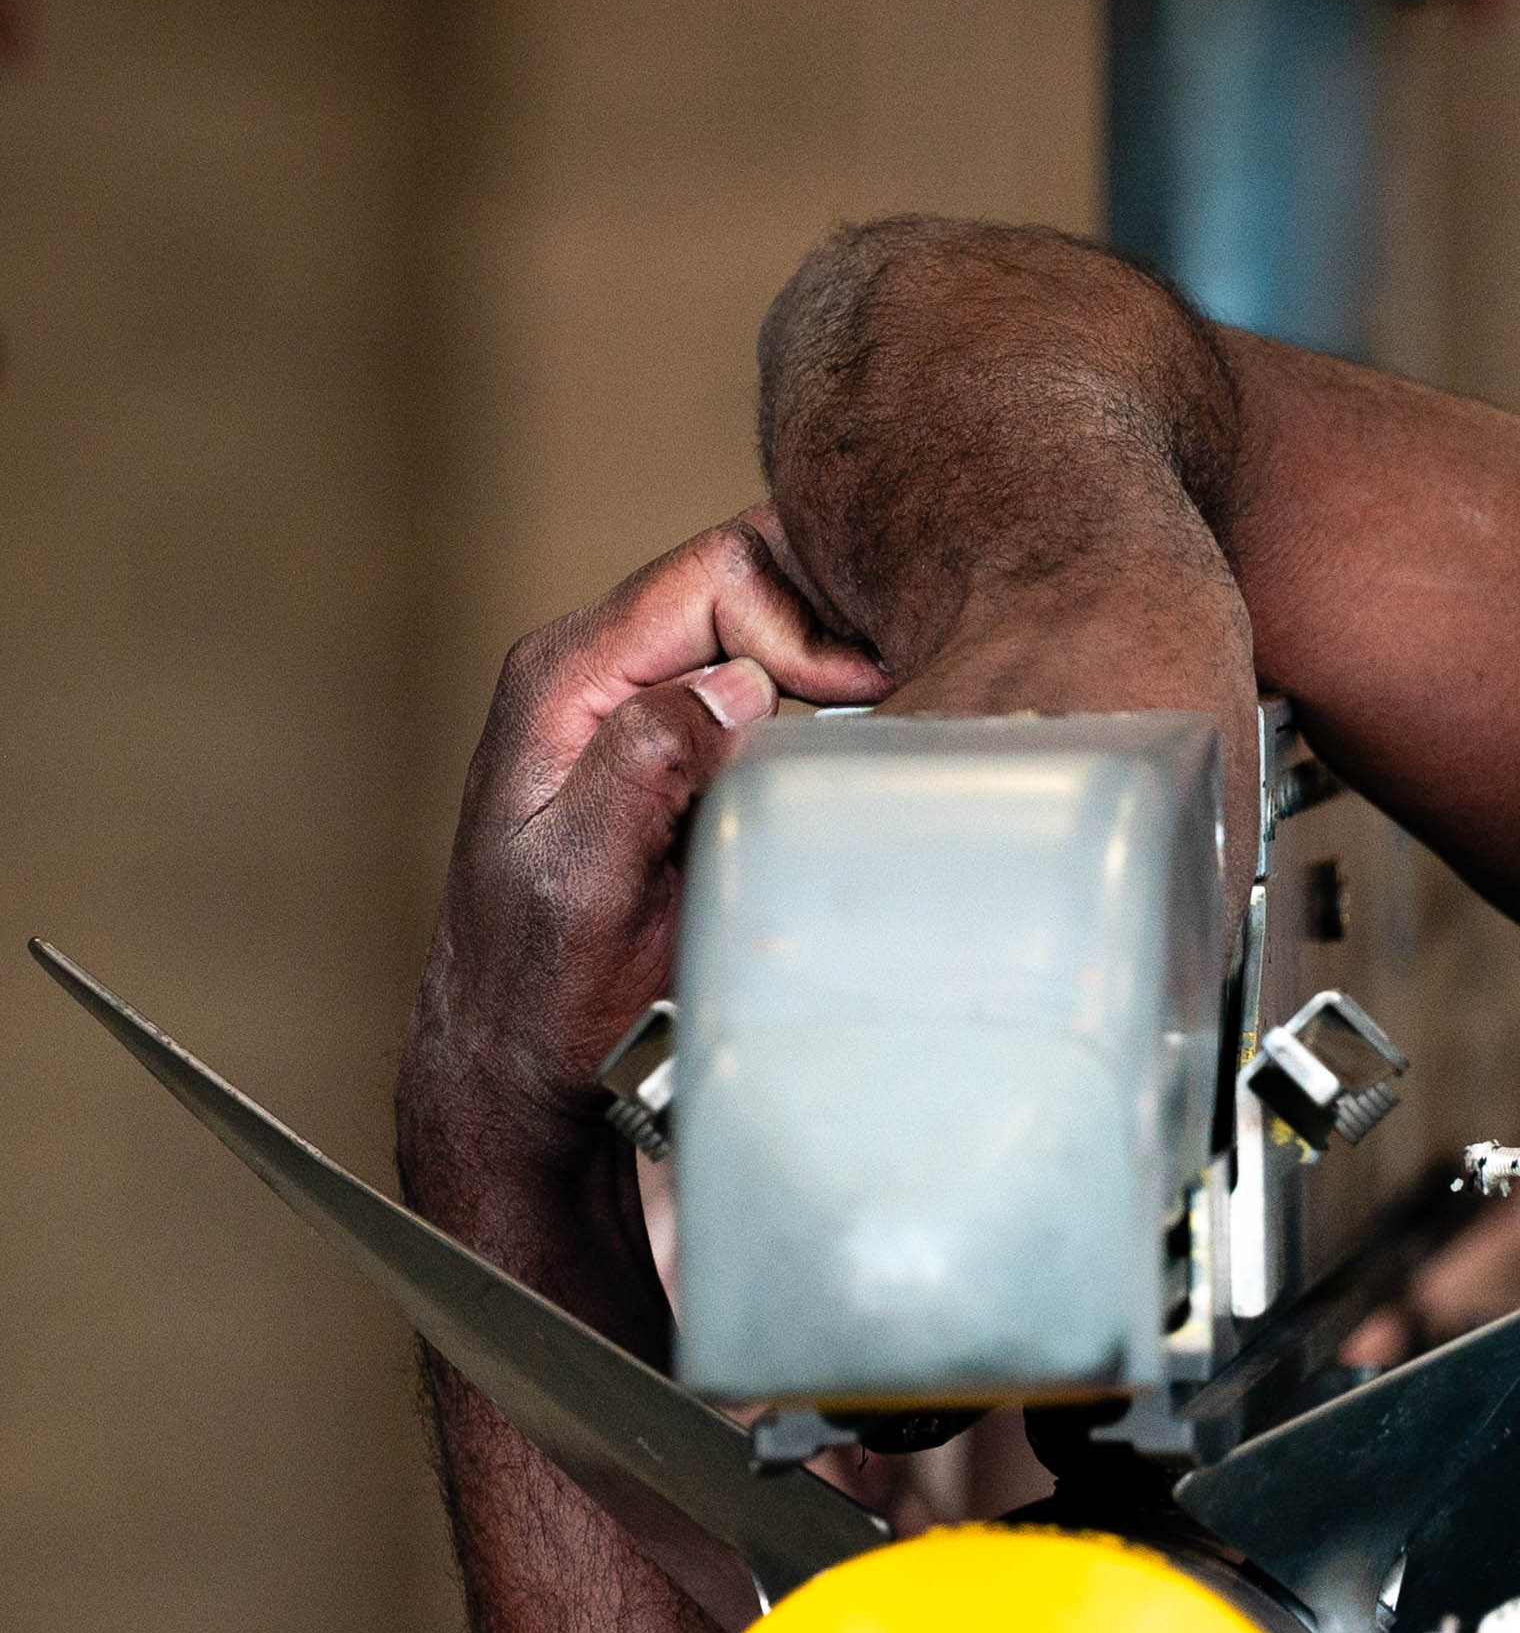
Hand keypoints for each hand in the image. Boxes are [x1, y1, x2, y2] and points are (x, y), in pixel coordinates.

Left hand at [398, 514, 881, 1318]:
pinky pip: (744, 684)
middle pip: (737, 579)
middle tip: (893, 695)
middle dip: (822, 625)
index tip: (868, 693)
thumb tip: (735, 684)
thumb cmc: (545, 987)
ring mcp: (623, 706)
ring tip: (881, 717)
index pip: (714, 575)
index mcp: (565, 679)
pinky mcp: (657, 748)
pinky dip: (805, 701)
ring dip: (820, 665)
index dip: (804, 621)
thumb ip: (646, 765)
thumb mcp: (590, 881)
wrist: (512, 1057)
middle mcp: (591, 671)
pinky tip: (841, 751)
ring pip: (748, 626)